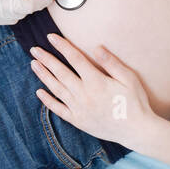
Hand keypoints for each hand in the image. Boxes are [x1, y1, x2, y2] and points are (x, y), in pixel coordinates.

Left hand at [29, 32, 156, 148]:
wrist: (136, 131)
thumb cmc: (135, 102)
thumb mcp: (129, 78)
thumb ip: (111, 62)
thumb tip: (96, 47)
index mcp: (96, 81)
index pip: (75, 59)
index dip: (62, 46)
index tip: (51, 37)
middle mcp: (84, 94)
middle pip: (61, 73)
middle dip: (46, 59)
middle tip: (34, 49)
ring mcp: (79, 109)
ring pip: (56, 89)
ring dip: (44, 76)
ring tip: (33, 64)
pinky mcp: (78, 121)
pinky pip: (59, 109)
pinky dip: (48, 101)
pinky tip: (39, 92)